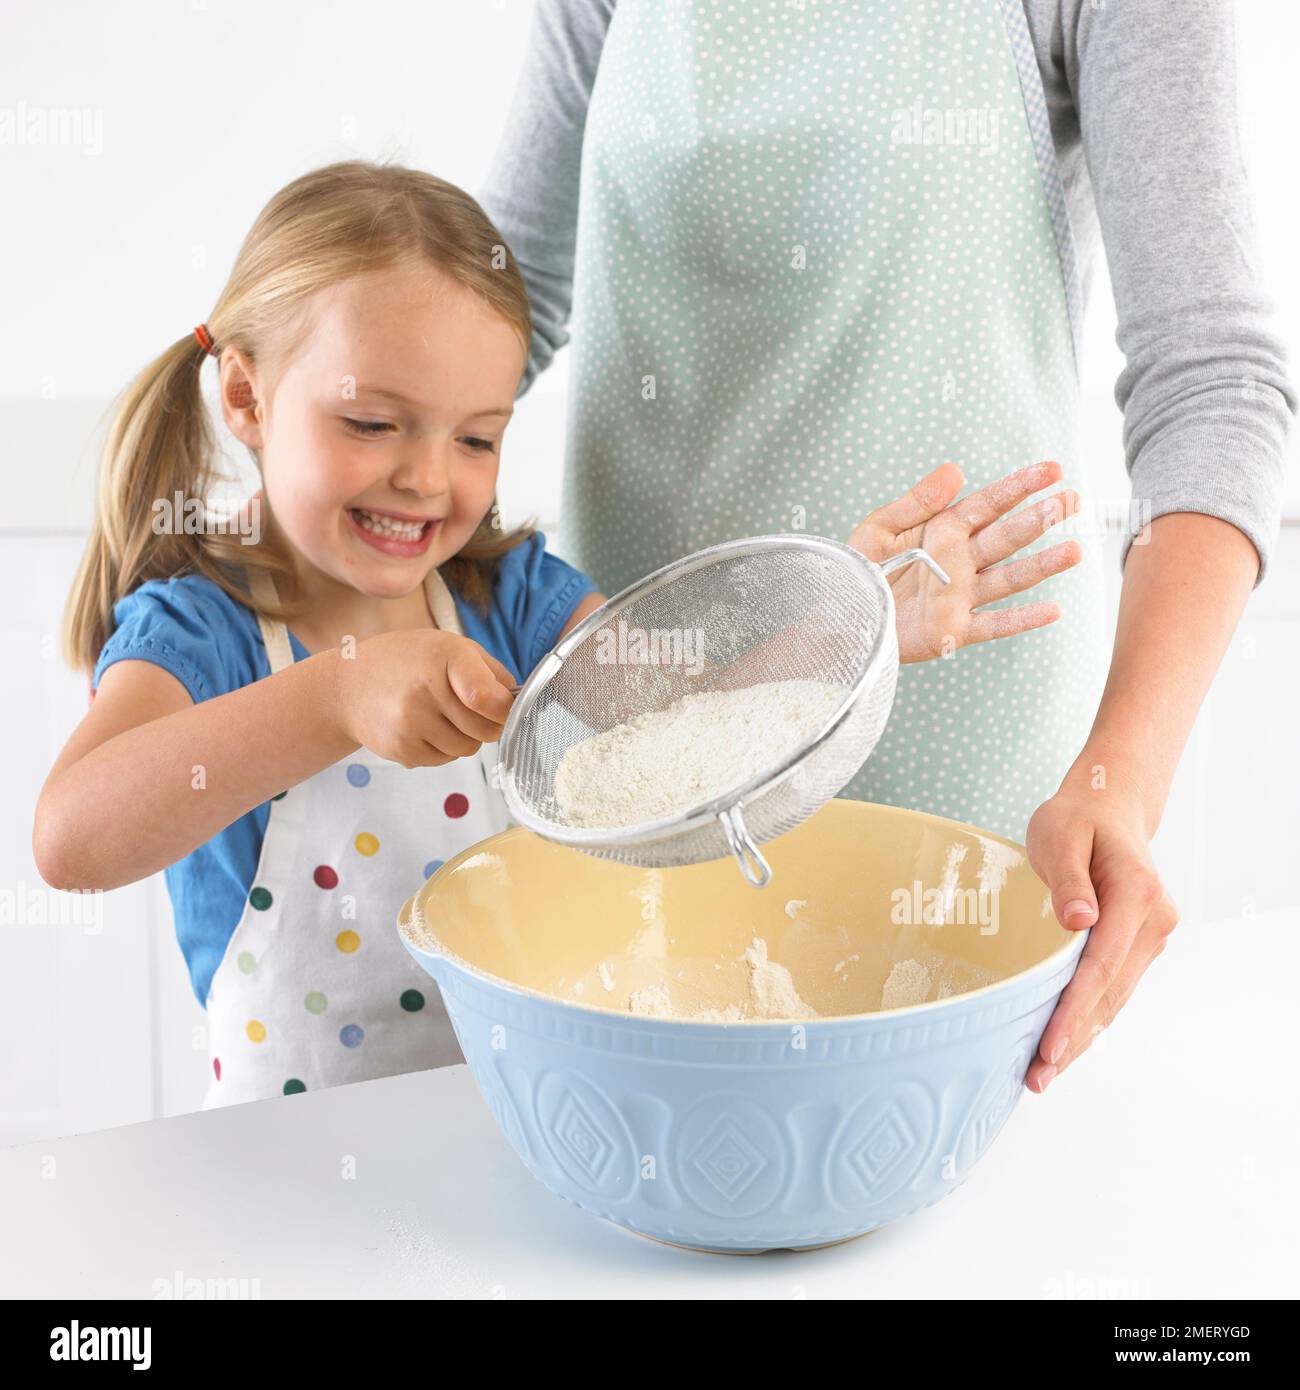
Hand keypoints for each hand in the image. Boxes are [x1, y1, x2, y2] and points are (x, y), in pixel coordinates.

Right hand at [330, 628, 515, 766]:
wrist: (347, 687)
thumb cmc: (409, 662)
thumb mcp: (450, 648)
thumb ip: (492, 673)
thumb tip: (523, 703)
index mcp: (445, 656)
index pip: (488, 698)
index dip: (504, 709)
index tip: (503, 707)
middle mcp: (425, 690)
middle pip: (486, 730)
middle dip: (487, 724)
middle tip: (468, 708)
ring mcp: (410, 723)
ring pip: (467, 750)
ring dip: (464, 737)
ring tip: (441, 715)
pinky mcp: (401, 749)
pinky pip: (444, 761)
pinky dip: (442, 748)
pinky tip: (422, 727)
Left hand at [846, 461, 1081, 661]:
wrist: (839, 618)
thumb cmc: (858, 571)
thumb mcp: (879, 529)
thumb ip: (917, 503)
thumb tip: (954, 469)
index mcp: (942, 531)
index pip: (988, 504)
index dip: (1019, 487)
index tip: (1052, 470)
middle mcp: (959, 562)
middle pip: (1007, 537)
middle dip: (1040, 518)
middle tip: (1072, 501)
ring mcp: (961, 596)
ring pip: (1008, 578)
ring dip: (1041, 565)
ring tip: (1075, 550)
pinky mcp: (954, 630)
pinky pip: (994, 624)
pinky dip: (1021, 620)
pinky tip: (1053, 610)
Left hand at [1022, 767, 1178, 1092]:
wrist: (1108, 808)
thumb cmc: (1077, 819)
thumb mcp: (1061, 835)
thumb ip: (1069, 878)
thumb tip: (1080, 921)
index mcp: (1137, 895)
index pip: (1101, 965)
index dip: (1074, 1010)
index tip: (1049, 1046)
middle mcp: (1154, 923)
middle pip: (1109, 993)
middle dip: (1073, 1039)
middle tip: (1035, 1078)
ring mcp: (1151, 937)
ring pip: (1114, 999)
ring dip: (1081, 1038)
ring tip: (1042, 1075)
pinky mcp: (1139, 945)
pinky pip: (1112, 989)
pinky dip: (1089, 1018)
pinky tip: (1063, 1045)